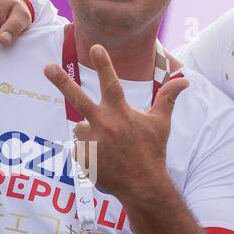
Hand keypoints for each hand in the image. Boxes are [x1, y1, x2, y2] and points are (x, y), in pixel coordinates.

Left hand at [43, 44, 188, 204]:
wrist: (143, 186)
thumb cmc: (153, 152)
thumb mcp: (161, 124)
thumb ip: (167, 98)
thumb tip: (185, 79)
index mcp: (121, 113)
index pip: (111, 83)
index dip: (103, 64)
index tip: (96, 47)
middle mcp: (104, 124)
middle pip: (78, 98)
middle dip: (62, 81)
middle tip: (47, 67)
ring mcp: (92, 142)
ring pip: (81, 128)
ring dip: (91, 134)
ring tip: (108, 147)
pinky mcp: (83, 158)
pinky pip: (79, 148)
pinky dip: (88, 151)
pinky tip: (103, 159)